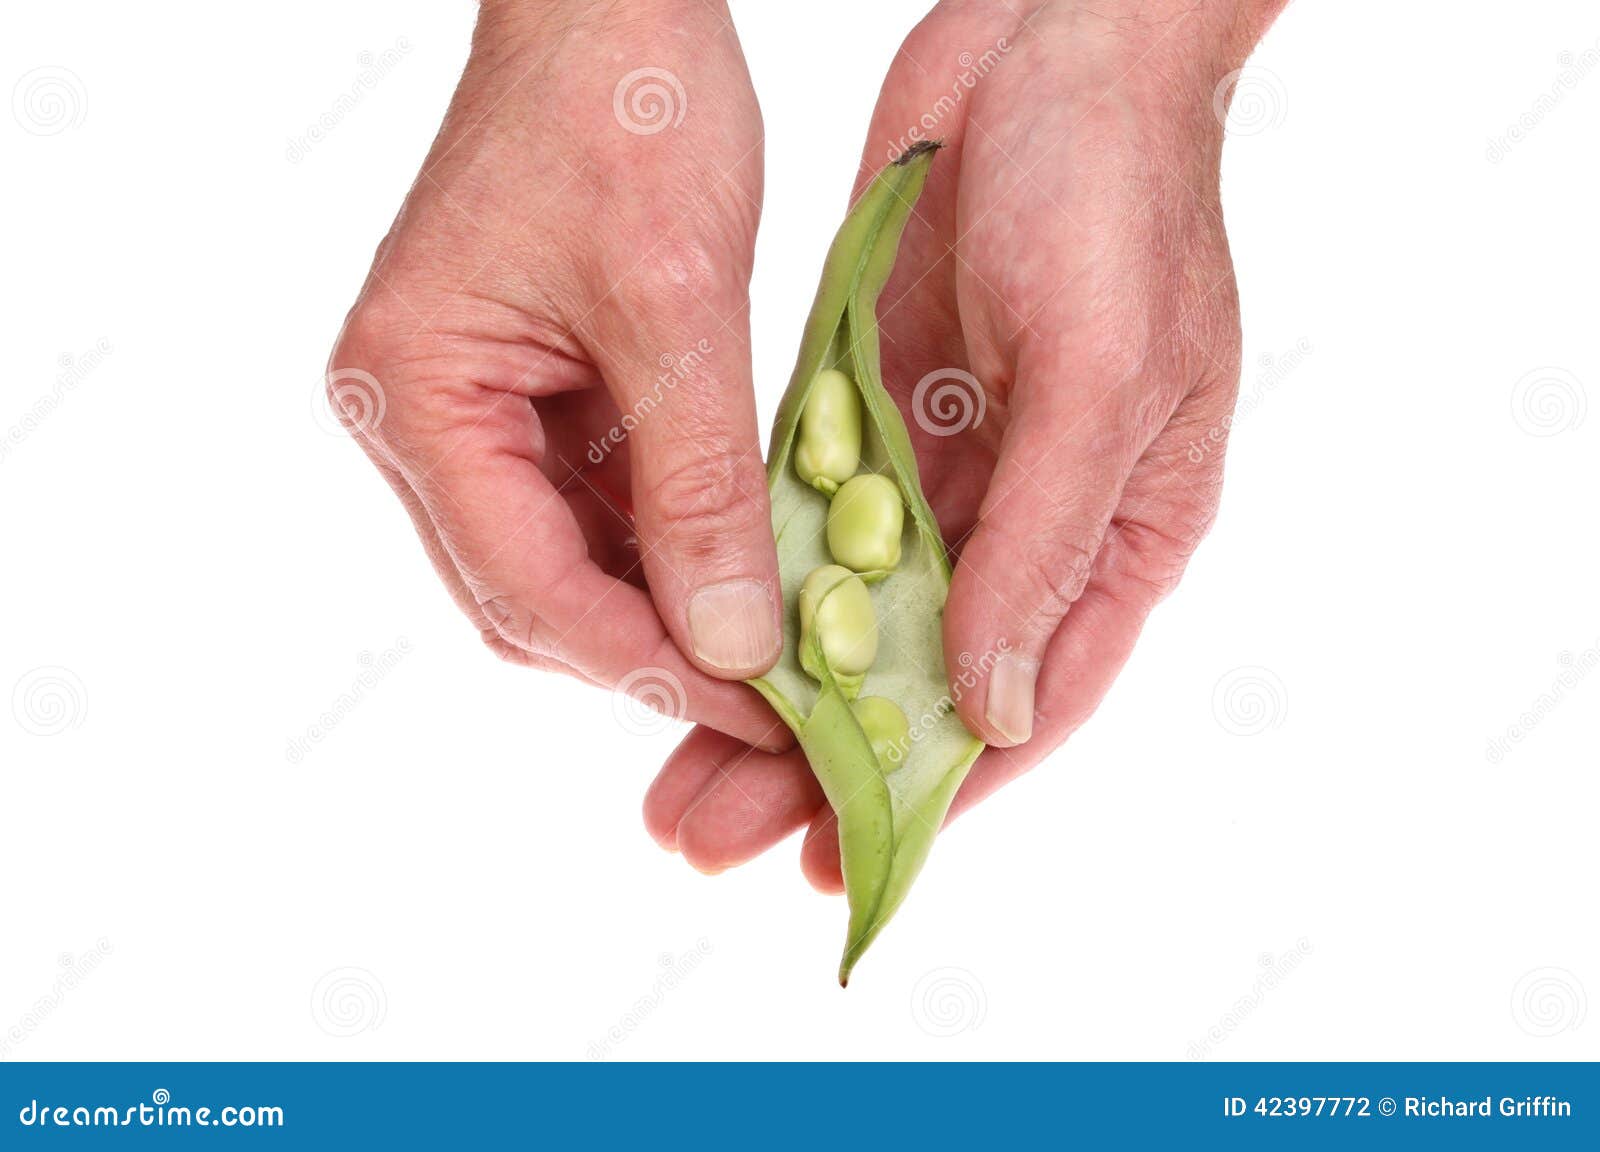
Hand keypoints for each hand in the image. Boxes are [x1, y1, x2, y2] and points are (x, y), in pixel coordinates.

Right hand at [328, 0, 788, 748]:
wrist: (614, 2)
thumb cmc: (629, 108)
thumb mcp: (678, 304)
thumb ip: (699, 486)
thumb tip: (729, 647)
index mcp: (413, 391)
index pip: (523, 584)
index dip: (644, 663)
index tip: (758, 707)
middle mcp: (416, 415)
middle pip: (532, 592)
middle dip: (653, 650)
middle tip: (774, 698)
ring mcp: (466, 408)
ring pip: (566, 561)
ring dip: (667, 606)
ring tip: (777, 649)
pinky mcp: (525, 394)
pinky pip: (593, 504)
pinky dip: (671, 542)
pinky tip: (750, 565)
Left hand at [644, 0, 1281, 878]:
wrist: (1055, 39)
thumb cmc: (1122, 197)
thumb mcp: (1104, 378)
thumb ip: (1046, 546)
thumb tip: (997, 707)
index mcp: (1122, 529)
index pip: (1029, 695)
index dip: (934, 788)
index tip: (839, 857)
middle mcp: (1031, 513)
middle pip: (917, 675)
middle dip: (815, 760)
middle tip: (711, 832)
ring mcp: (948, 460)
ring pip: (848, 612)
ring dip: (765, 687)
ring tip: (678, 775)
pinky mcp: (873, 400)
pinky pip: (807, 514)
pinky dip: (753, 578)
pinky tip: (688, 638)